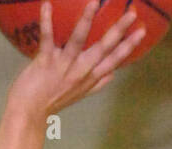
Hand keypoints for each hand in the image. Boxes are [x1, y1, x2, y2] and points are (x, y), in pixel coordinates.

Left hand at [7, 0, 144, 119]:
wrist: (29, 113)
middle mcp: (81, 72)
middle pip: (104, 48)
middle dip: (119, 30)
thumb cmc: (52, 100)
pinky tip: (46, 4)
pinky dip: (46, 21)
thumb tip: (112, 75)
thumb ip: (97, 84)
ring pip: (79, 40)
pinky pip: (47, 38)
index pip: (115, 60)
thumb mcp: (79, 94)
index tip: (142, 31)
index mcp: (90, 78)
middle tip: (133, 11)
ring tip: (95, 2)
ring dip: (87, 20)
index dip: (129, 46)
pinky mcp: (46, 63)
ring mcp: (64, 67)